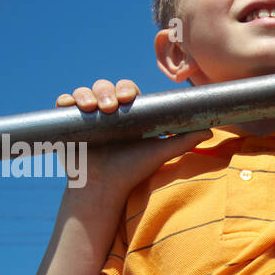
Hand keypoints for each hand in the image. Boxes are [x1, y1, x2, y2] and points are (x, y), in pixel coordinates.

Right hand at [56, 78, 211, 202]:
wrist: (104, 188)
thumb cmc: (133, 170)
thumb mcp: (160, 153)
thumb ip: (183, 140)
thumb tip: (210, 129)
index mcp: (129, 113)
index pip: (127, 90)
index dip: (126, 88)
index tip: (128, 97)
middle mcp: (108, 111)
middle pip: (105, 87)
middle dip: (106, 91)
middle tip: (110, 107)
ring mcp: (88, 116)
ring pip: (85, 92)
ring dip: (86, 94)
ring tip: (91, 108)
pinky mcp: (70, 123)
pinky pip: (64, 104)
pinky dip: (65, 101)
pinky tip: (70, 106)